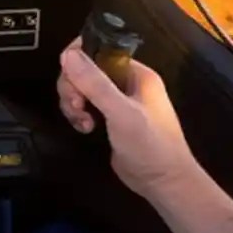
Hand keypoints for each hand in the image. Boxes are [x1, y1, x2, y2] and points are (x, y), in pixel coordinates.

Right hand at [56, 38, 198, 199]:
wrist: (164, 183)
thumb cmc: (151, 146)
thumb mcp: (122, 112)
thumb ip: (95, 83)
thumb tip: (68, 54)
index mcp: (136, 73)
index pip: (98, 49)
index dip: (78, 58)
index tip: (69, 77)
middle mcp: (125, 83)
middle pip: (84, 69)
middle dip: (73, 86)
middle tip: (77, 106)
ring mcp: (117, 101)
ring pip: (81, 88)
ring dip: (73, 102)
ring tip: (82, 121)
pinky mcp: (109, 118)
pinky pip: (84, 105)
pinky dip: (78, 114)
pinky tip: (85, 128)